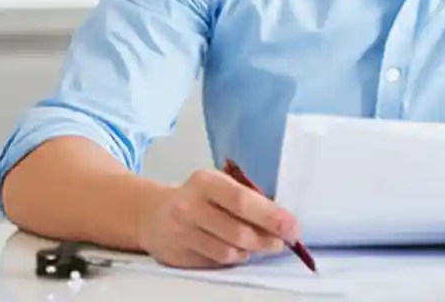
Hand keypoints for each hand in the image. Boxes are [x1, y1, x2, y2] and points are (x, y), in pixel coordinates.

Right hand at [137, 169, 299, 268]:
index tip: (292, 227)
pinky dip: (231, 258)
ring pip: (228, 252)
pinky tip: (233, 249)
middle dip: (266, 239)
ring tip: (256, 244)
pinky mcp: (178, 255)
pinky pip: (215, 262)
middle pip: (238, 231)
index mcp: (206, 182)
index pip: (243, 201)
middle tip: (281, 241)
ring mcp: (182, 233)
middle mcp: (190, 206)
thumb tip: (282, 221)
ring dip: (250, 251)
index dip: (271, 216)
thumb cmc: (197, 198)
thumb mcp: (219, 186)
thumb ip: (246, 199)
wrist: (152, 214)